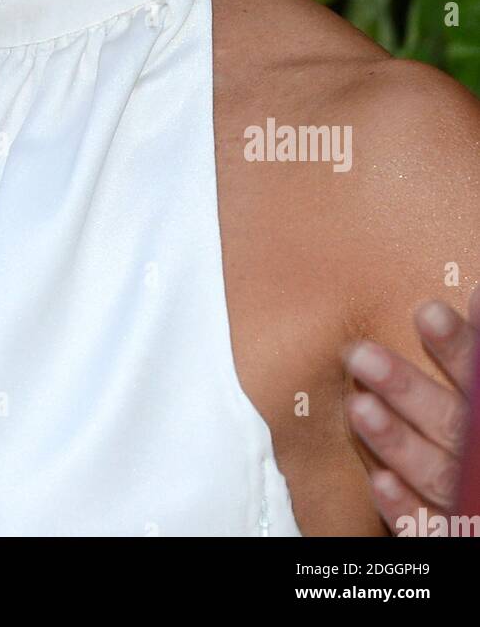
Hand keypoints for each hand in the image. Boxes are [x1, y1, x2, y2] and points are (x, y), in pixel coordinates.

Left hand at [341, 282, 478, 534]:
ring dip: (399, 443)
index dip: (463, 346)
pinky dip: (407, 510)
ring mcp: (475, 496)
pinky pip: (432, 529)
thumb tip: (473, 293)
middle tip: (361, 355)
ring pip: (440, 476)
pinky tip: (378, 483)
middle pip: (457, 425)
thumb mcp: (479, 385)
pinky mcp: (459, 530)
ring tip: (357, 408)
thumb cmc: (475, 417)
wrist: (479, 487)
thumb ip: (474, 353)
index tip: (427, 311)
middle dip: (409, 390)